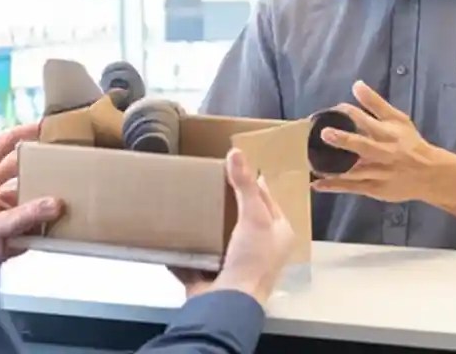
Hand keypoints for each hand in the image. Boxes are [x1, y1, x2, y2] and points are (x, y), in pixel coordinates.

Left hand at [0, 122, 63, 263]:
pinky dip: (42, 230)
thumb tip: (54, 204)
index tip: (43, 128)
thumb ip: (23, 216)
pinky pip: (28, 228)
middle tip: (62, 164)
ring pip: (26, 201)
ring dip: (43, 203)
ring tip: (64, 200)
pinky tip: (55, 230)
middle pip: (18, 174)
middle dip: (39, 170)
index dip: (22, 134)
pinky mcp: (3, 238)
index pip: (1, 147)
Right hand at [171, 149, 294, 305]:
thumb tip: (235, 152)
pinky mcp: (212, 275)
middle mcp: (261, 249)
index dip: (253, 182)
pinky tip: (176, 229)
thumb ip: (245, 185)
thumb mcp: (254, 216)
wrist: (228, 303)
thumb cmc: (251, 259)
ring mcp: (236, 264)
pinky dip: (189, 245)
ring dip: (207, 222)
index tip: (234, 164)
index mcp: (279, 234)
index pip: (267, 200)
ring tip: (191, 199)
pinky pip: (198, 255)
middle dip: (226, 201)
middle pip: (243, 217)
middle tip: (208, 179)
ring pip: (220, 235)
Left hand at [310, 80, 438, 202]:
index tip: (335, 108)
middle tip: (325, 133)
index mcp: (388, 135)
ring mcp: (377, 173)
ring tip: (311, 161)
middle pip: (363, 147)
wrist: (429, 175)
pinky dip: (333, 186)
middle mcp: (383, 154)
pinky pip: (351, 188)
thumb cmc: (409, 143)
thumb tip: (356, 84)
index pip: (368, 121)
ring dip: (332, 167)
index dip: (350, 113)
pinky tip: (316, 183)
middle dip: (345, 141)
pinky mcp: (373, 189)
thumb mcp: (398, 120)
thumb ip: (376, 104)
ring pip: (353, 171)